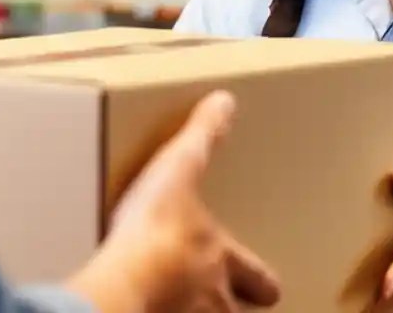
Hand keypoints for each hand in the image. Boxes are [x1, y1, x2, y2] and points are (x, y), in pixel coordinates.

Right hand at [67, 91, 280, 312]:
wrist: (126, 281)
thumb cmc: (157, 229)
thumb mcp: (178, 170)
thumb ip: (202, 136)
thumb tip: (225, 101)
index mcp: (222, 259)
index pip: (261, 279)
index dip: (262, 281)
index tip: (266, 284)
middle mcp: (214, 300)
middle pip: (237, 312)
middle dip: (232, 305)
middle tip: (218, 298)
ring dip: (192, 312)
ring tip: (170, 302)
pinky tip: (140, 308)